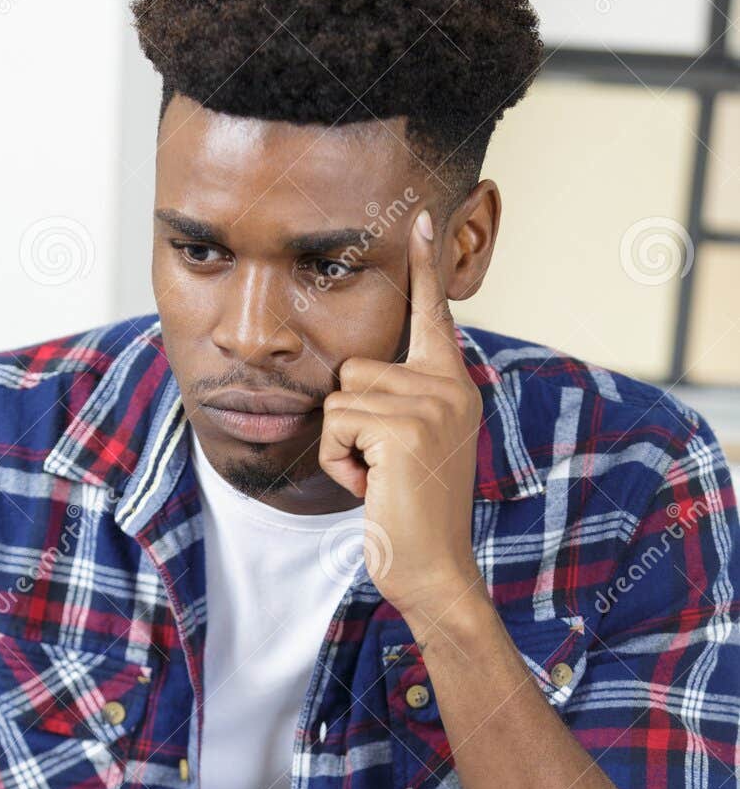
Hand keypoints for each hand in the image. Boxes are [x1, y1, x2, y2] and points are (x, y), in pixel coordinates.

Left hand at [318, 209, 485, 631]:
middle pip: (355, 367)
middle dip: (349, 422)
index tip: (422, 219)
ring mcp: (431, 405)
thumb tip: (357, 379)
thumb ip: (400, 404)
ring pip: (340, 396)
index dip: (427, 268)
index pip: (436, 317)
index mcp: (453, 386)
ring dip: (342, 446)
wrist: (433, 570)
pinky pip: (336, 425)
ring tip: (378, 478)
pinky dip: (340, 463)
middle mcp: (449, 386)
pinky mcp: (404, 428)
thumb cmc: (411, 515)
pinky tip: (373, 488)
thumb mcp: (412, 448)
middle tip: (380, 467)